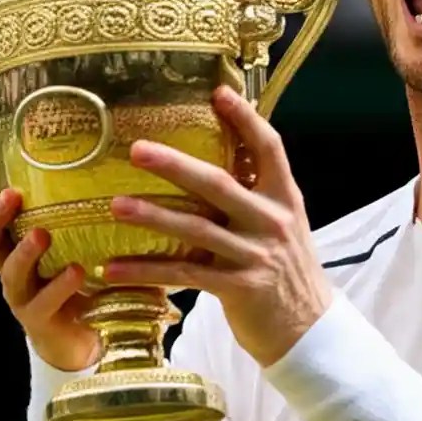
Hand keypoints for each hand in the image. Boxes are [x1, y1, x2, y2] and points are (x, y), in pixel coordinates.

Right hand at [0, 163, 101, 371]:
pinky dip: (59, 286)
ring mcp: (23, 297)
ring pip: (11, 273)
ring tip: (41, 234)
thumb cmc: (84, 282)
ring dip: (24, 252)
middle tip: (11, 196)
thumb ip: (87, 216)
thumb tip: (118, 170)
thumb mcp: (82, 245)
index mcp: (18, 247)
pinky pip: (43, 302)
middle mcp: (13, 270)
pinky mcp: (40, 321)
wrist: (84, 338)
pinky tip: (75, 271)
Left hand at [102, 85, 331, 367]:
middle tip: (137, 149)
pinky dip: (147, 271)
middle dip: (176, 165)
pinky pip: (184, 274)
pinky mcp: (238, 287)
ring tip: (115, 206)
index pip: (269, 147)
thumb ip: (254, 194)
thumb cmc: (286, 270)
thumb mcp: (281, 224)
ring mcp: (255, 254)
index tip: (218, 92)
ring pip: (195, 230)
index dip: (245, 119)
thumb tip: (220, 156)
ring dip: (152, 217)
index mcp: (284, 198)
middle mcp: (271, 221)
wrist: (308, 328)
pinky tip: (113, 269)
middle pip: (219, 184)